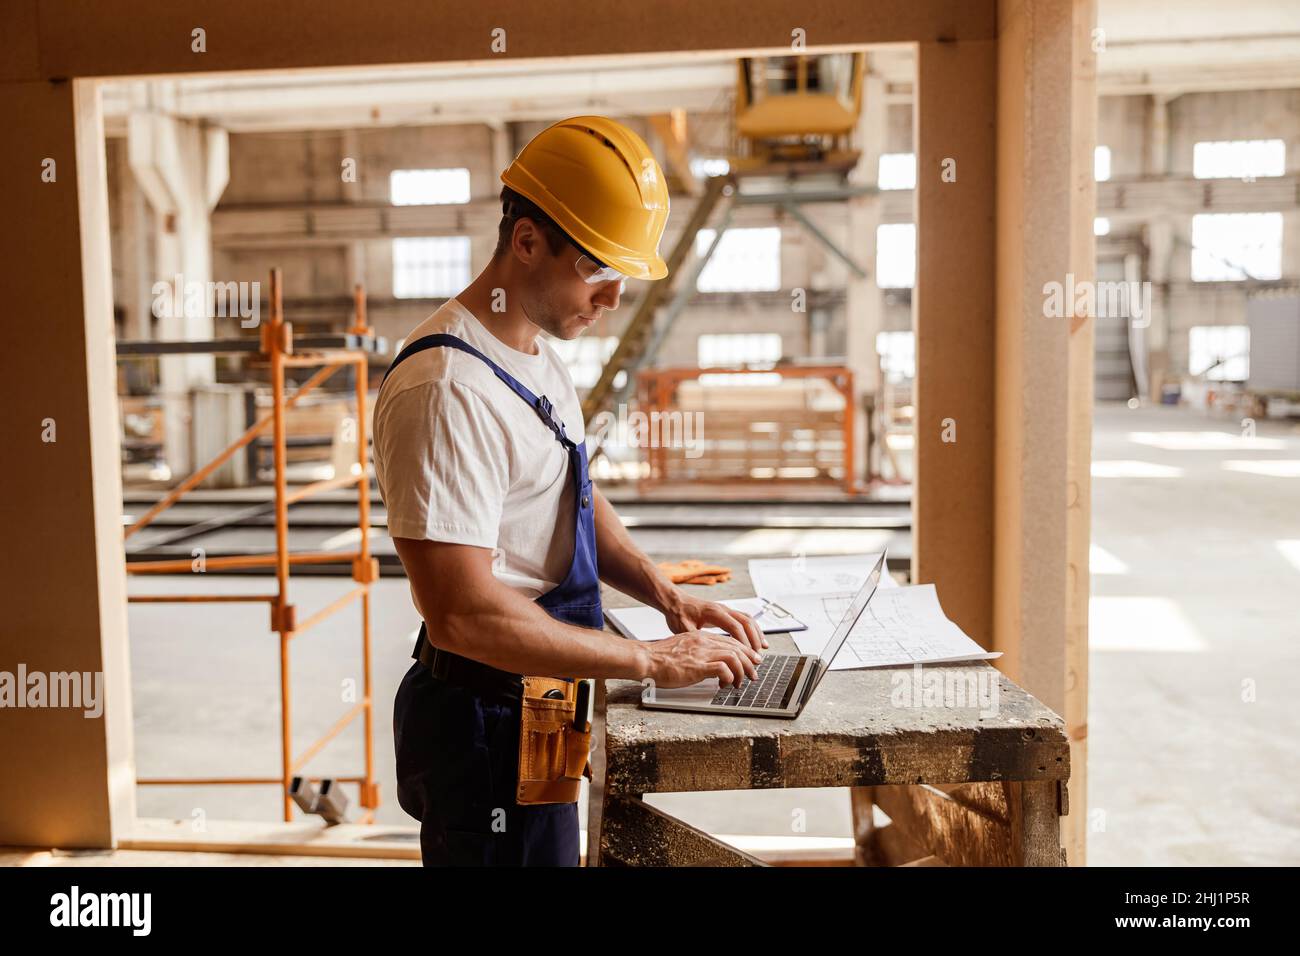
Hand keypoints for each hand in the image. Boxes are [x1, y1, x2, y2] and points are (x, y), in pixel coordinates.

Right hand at [645, 630, 762, 688]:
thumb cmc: (660, 658)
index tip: (751, 660)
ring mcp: (702, 653)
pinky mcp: (699, 666)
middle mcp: (704, 642)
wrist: (647, 659)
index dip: (745, 652)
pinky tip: (726, 684)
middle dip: (749, 662)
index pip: (731, 642)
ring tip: (741, 682)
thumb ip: (698, 653)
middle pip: (737, 648)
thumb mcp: (683, 649)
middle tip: (753, 673)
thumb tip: (709, 664)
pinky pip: (724, 669)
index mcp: (701, 638)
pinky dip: (730, 677)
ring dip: (742, 671)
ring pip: (734, 657)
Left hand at [663, 592, 766, 652]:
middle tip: (758, 655)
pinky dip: (752, 629)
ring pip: (748, 619)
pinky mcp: (725, 612)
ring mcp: (725, 609)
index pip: (734, 626)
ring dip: (757, 633)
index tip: (748, 654)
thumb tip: (706, 652)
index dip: (743, 641)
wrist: (675, 602)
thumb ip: (696, 639)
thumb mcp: (683, 629)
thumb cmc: (678, 614)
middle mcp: (723, 609)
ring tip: (762, 648)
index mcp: (713, 613)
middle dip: (754, 639)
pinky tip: (755, 639)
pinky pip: (744, 619)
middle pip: (746, 621)